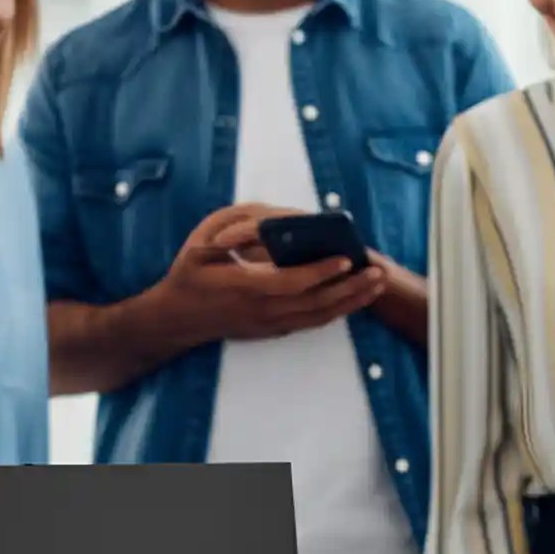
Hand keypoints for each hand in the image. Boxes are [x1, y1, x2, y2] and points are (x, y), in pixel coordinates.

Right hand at [157, 204, 387, 341]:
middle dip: (351, 289)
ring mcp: (268, 325)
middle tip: (378, 272)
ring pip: (318, 317)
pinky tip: (353, 299)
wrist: (176, 318)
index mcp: (245, 287)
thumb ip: (238, 227)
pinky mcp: (272, 331)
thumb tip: (277, 222)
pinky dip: (335, 312)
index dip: (321, 272)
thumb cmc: (190, 273)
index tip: (345, 259)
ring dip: (351, 303)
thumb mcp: (203, 241)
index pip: (291, 282)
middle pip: (316, 304)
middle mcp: (261, 311)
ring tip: (376, 287)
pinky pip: (310, 323)